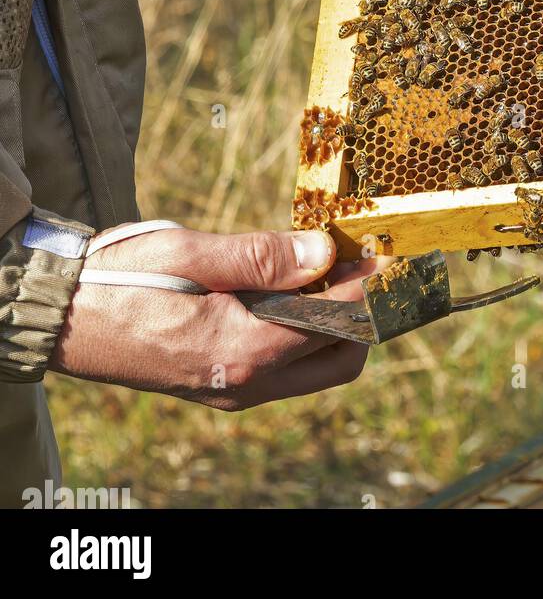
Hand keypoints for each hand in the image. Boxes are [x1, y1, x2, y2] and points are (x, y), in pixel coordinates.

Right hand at [52, 225, 381, 410]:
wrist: (61, 320)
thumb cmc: (119, 278)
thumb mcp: (191, 252)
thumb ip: (261, 255)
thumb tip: (323, 251)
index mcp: (241, 348)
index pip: (332, 321)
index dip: (365, 284)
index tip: (383, 251)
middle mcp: (244, 381)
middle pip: (339, 359)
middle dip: (361, 313)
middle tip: (357, 261)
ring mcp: (232, 389)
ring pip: (314, 369)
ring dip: (333, 324)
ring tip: (322, 268)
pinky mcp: (219, 385)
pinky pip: (283, 367)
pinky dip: (301, 333)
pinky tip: (288, 288)